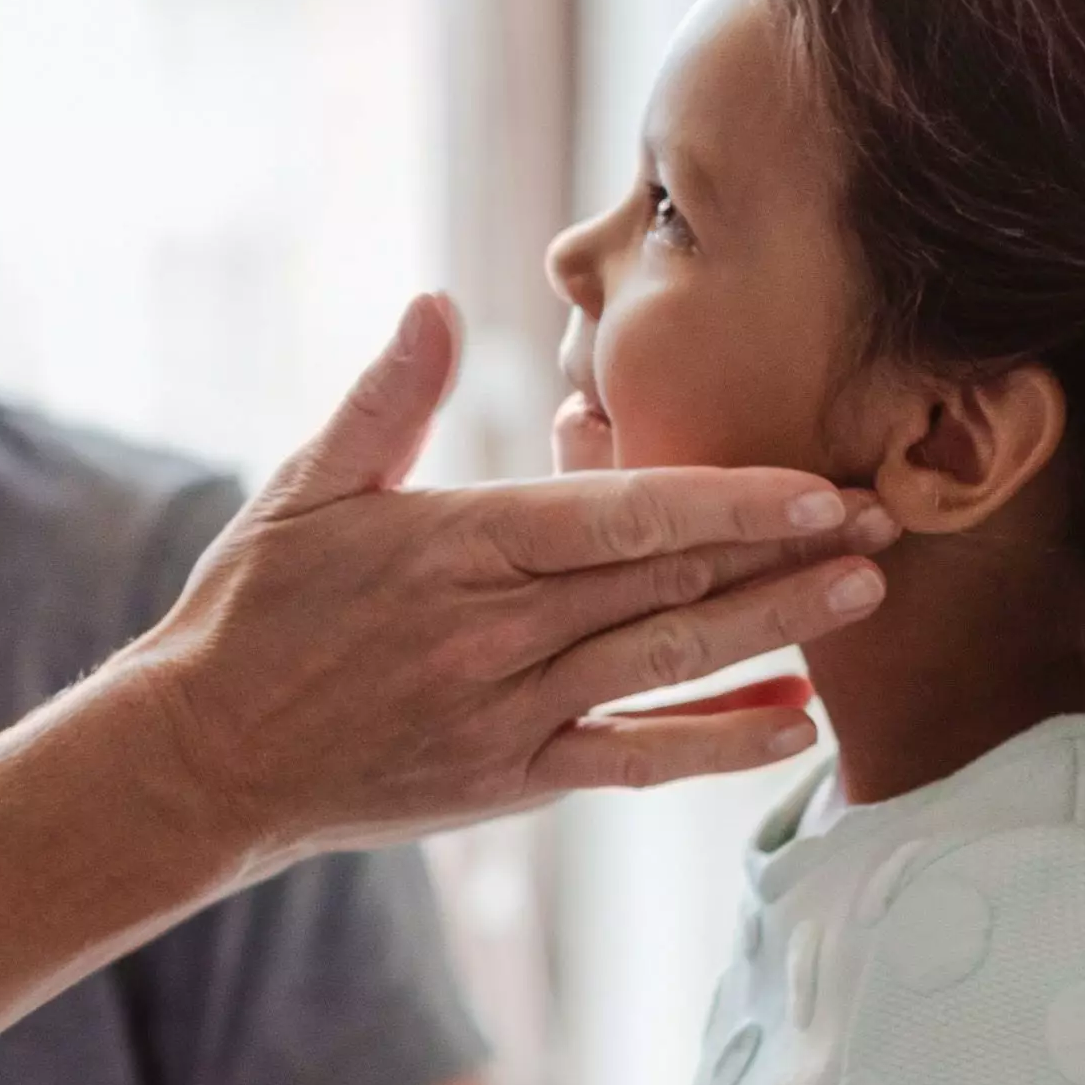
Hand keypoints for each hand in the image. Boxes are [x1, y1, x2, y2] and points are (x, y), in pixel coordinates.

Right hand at [119, 297, 882, 871]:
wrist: (198, 759)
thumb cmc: (250, 613)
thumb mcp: (306, 488)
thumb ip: (389, 399)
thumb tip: (437, 303)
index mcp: (460, 545)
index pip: (623, 516)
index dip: (730, 500)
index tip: (815, 483)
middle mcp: (498, 631)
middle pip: (670, 583)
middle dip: (787, 552)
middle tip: (887, 520)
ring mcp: (511, 712)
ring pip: (668, 663)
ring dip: (778, 630)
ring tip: (867, 596)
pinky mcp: (511, 781)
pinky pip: (635, 758)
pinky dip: (718, 742)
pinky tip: (795, 721)